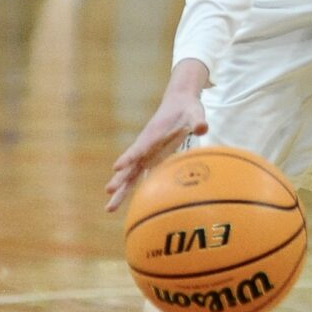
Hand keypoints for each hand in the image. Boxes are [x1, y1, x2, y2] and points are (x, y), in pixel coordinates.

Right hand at [104, 61, 209, 211]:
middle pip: (130, 165)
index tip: (117, 167)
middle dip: (120, 179)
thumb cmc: (187, 108)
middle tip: (109, 191)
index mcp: (154, 134)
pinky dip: (133, 188)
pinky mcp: (152, 158)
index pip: (140, 147)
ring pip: (132, 174)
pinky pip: (141, 176)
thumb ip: (198, 120)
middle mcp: (146, 145)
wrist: (178, 102)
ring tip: (109, 208)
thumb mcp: (195, 112)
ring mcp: (147, 153)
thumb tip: (202, 128)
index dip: (129, 157)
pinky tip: (126, 204)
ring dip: (122, 190)